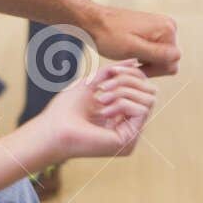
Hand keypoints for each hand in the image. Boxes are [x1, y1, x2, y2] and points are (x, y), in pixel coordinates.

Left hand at [22, 61, 155, 162]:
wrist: (53, 129)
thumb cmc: (66, 109)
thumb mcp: (92, 82)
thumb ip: (114, 72)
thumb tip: (135, 61)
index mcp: (122, 113)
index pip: (143, 86)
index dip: (131, 73)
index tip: (111, 71)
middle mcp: (129, 124)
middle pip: (150, 90)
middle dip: (128, 80)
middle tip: (103, 86)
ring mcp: (131, 134)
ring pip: (148, 99)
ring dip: (123, 92)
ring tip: (101, 99)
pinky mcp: (129, 141)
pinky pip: (142, 110)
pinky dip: (122, 104)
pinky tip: (103, 111)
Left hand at [88, 5, 178, 75]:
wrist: (94, 21)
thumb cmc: (109, 36)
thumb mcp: (132, 48)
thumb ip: (157, 53)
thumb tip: (178, 56)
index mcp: (167, 29)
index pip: (172, 63)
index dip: (153, 70)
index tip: (134, 65)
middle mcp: (169, 26)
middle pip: (168, 61)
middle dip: (151, 66)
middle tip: (130, 63)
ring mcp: (162, 27)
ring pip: (162, 58)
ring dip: (147, 62)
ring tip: (129, 58)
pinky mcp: (154, 30)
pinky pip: (156, 51)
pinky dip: (144, 56)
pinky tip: (131, 53)